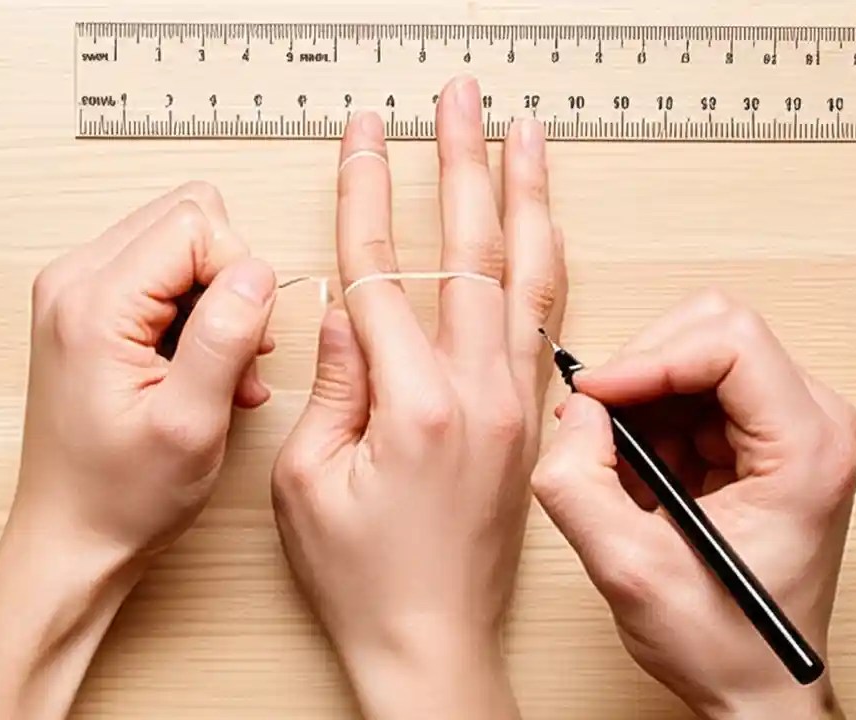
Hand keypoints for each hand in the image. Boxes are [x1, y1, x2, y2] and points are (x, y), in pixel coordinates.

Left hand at [0, 183, 275, 719]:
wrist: (70, 540)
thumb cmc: (121, 497)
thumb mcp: (190, 424)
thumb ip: (225, 337)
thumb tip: (258, 271)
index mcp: (92, 304)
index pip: (194, 223)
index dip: (240, 272)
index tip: (248, 338)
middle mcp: (72, 282)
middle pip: (184, 218)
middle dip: (229, 278)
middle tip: (238, 350)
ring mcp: (74, 293)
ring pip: (176, 243)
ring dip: (215, 299)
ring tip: (223, 371)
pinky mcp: (85, 310)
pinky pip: (158, 276)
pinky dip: (193, 313)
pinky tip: (203, 371)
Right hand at [272, 76, 564, 719]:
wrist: (432, 647)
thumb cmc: (366, 582)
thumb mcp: (309, 484)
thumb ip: (333, 384)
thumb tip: (347, 308)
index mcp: (417, 406)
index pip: (383, 270)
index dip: (367, 193)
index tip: (363, 136)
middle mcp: (481, 394)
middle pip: (470, 249)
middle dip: (460, 161)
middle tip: (460, 99)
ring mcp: (518, 404)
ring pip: (526, 274)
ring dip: (522, 196)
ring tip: (523, 135)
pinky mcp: (533, 420)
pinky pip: (545, 320)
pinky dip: (545, 260)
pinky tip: (543, 226)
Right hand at [531, 291, 855, 719]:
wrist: (757, 687)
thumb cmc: (724, 643)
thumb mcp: (629, 570)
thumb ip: (579, 481)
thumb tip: (574, 411)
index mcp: (808, 450)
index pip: (729, 342)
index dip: (648, 357)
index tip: (594, 395)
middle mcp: (814, 425)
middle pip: (714, 331)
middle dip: (640, 369)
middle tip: (593, 419)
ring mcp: (791, 428)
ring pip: (696, 356)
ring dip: (640, 400)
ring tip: (618, 468)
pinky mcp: (762, 440)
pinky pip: (691, 393)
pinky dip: (648, 422)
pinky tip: (638, 478)